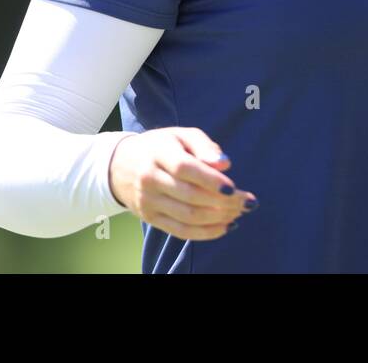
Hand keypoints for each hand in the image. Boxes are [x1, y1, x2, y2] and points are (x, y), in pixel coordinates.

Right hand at [108, 128, 256, 239]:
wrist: (120, 166)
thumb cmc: (160, 147)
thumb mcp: (180, 135)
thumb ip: (204, 145)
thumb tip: (224, 166)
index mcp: (158, 153)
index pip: (185, 169)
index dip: (211, 181)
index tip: (234, 188)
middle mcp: (150, 178)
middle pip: (190, 196)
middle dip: (224, 202)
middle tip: (247, 201)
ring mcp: (148, 201)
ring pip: (188, 216)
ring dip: (219, 218)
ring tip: (239, 212)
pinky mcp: (150, 218)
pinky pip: (181, 231)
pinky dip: (206, 233)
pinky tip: (225, 226)